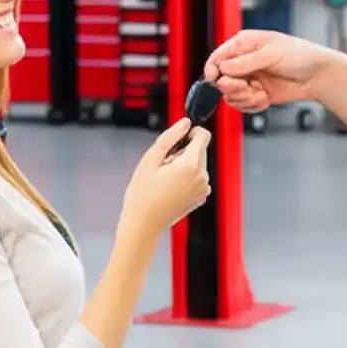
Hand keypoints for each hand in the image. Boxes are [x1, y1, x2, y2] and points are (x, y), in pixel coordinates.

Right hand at [118, 118, 211, 240]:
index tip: (177, 141)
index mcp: (191, 165)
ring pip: (199, 163)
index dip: (190, 133)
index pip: (204, 135)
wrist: (143, 225)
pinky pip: (198, 177)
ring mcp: (203, 189)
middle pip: (200, 149)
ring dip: (185, 165)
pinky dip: (188, 177)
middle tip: (164, 165)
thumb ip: (171, 137)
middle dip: (184, 151)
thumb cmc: (142, 194)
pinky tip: (171, 188)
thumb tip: (186, 123)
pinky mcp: (201, 197)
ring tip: (165, 179)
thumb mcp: (150, 159)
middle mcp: (202, 177)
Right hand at [204, 30, 333, 112]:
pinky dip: (252, 105)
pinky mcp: (256, 94)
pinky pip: (243, 105)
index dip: (213, 70)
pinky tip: (265, 99)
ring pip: (230, 95)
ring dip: (244, 98)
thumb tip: (223, 68)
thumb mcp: (272, 53)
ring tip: (260, 94)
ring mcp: (249, 79)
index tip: (218, 80)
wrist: (317, 75)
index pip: (217, 57)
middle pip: (221, 79)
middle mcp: (243, 62)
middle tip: (247, 88)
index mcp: (244, 45)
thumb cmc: (300, 55)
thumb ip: (246, 62)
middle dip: (232, 87)